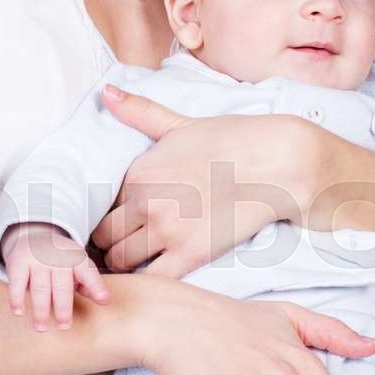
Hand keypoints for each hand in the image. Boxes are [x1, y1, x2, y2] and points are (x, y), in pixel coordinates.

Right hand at [1, 222, 110, 330]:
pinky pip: (17, 282)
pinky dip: (17, 298)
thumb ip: (90, 284)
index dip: (97, 287)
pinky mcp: (18, 261)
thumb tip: (106, 301)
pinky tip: (18, 312)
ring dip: (40, 309)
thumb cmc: (61, 260)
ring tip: (41, 328)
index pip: (89, 273)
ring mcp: (37, 259)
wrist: (35, 234)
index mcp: (77, 259)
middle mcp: (58, 257)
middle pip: (62, 286)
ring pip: (40, 287)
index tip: (104, 300)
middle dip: (63, 308)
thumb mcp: (78, 267)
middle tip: (64, 327)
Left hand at [90, 83, 309, 275]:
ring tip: (136, 262)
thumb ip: (139, 112)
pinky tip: (155, 275)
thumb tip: (105, 92)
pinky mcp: (191, 254)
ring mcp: (167, 230)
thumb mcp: (179, 124)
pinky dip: (148, 282)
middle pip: (102, 238)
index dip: (102, 215)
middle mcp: (145, 201)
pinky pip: (152, 279)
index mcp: (137, 172)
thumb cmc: (231, 140)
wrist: (277, 162)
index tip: (111, 222)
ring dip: (124, 265)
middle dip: (107, 244)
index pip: (96, 204)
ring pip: (121, 261)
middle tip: (119, 247)